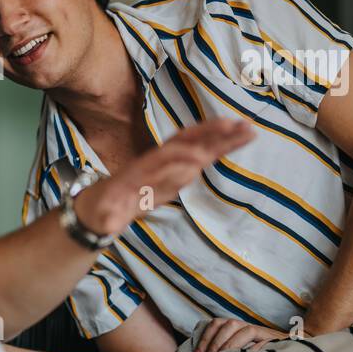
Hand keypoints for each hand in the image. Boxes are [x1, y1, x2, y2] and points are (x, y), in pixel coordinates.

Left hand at [74, 119, 254, 235]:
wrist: (104, 201)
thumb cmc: (105, 210)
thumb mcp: (104, 217)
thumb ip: (110, 218)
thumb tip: (112, 223)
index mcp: (138, 171)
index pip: (159, 160)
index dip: (177, 159)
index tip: (198, 160)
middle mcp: (155, 160)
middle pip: (183, 142)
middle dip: (207, 135)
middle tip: (233, 129)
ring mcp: (168, 160)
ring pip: (197, 142)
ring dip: (221, 135)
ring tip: (248, 128)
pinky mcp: (179, 165)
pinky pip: (203, 151)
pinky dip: (220, 143)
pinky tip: (239, 137)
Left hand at [194, 318, 288, 351]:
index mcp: (236, 328)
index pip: (216, 323)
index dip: (205, 337)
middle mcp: (247, 326)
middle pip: (227, 324)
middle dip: (214, 341)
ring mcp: (261, 331)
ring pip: (243, 329)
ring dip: (230, 344)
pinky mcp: (274, 338)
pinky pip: (261, 339)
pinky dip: (251, 349)